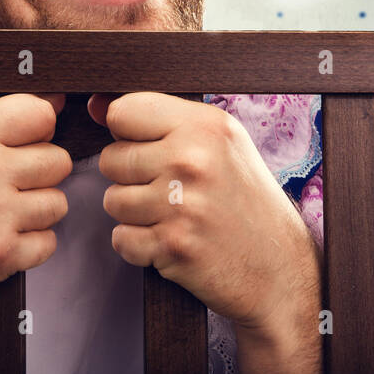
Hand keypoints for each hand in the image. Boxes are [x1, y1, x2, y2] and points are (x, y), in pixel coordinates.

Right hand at [0, 93, 72, 344]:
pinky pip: (49, 242)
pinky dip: (29, 248)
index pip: (39, 113)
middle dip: (39, 177)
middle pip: (58, 159)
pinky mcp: (1, 254)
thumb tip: (54, 102)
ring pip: (58, 202)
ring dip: (35, 215)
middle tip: (6, 190)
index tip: (25, 145)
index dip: (38, 130)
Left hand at [88, 92, 318, 334]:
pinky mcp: (172, 246)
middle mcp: (192, 159)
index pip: (123, 111)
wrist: (280, 268)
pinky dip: (138, 246)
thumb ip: (159, 120)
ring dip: (134, 214)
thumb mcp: (219, 144)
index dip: (129, 133)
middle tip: (168, 190)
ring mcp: (181, 204)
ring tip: (172, 216)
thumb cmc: (246, 200)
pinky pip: (121, 239)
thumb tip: (93, 105)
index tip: (149, 149)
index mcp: (204, 125)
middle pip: (112, 159)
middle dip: (131, 178)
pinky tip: (170, 240)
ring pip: (112, 200)